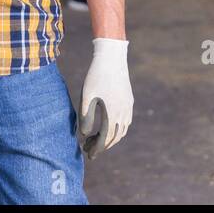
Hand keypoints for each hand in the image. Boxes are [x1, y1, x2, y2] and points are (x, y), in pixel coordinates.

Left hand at [78, 38, 132, 158]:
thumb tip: (84, 135)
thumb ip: (86, 117)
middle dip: (102, 146)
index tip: (88, 155)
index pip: (106, 138)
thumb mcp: (87, 95)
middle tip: (88, 150)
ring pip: (122, 130)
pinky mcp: (129, 100)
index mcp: (113, 112)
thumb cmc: (96, 75)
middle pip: (115, 137)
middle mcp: (123, 112)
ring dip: (110, 138)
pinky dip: (117, 129)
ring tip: (96, 140)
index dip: (97, 148)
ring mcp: (128, 106)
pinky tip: (107, 127)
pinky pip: (125, 121)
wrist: (112, 57)